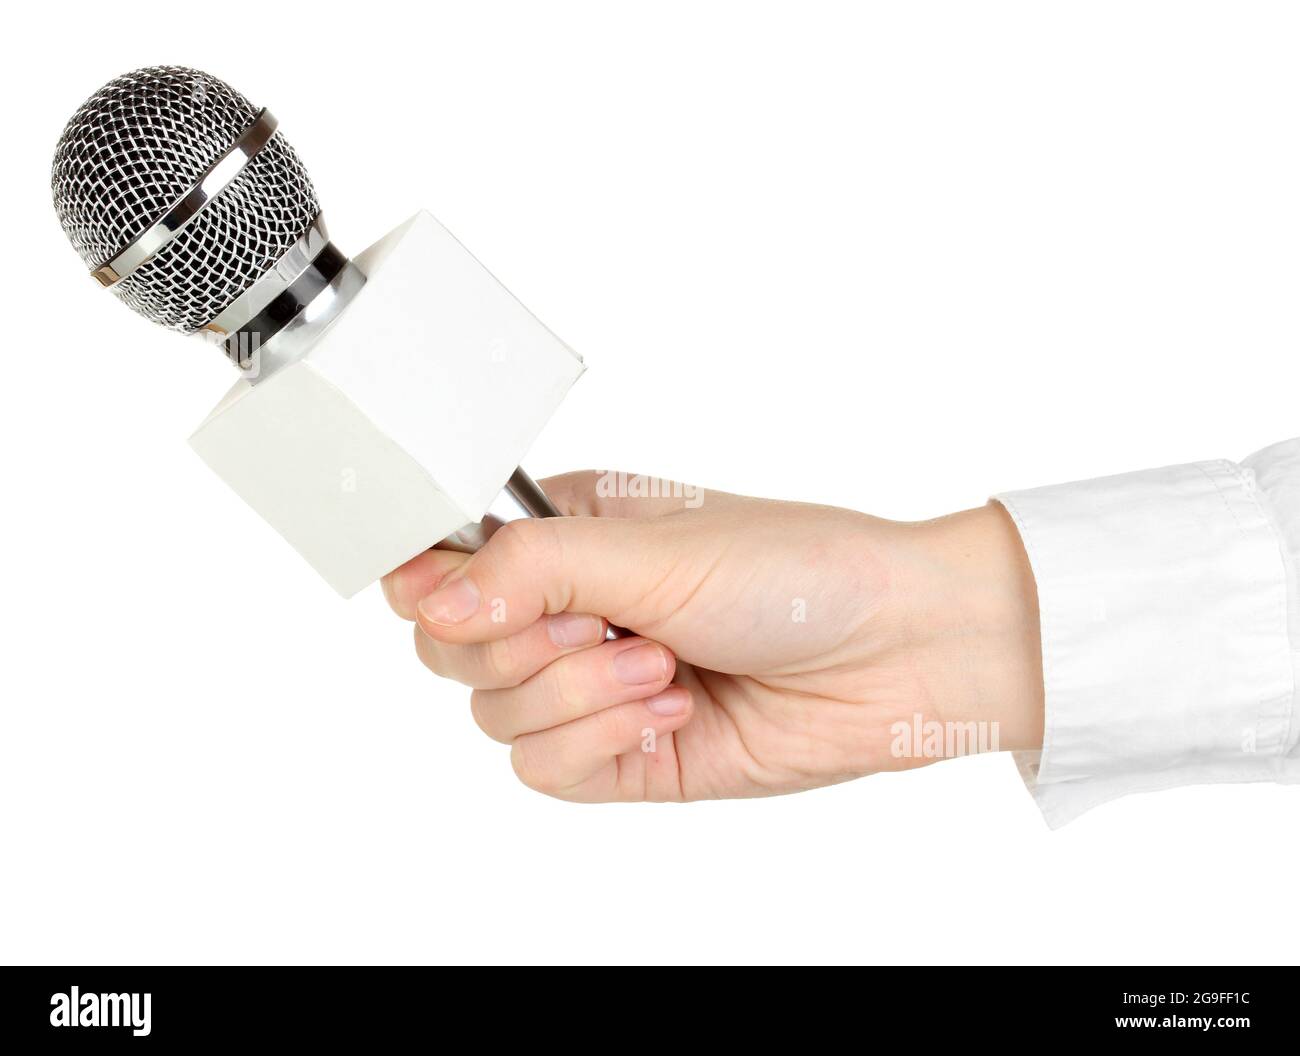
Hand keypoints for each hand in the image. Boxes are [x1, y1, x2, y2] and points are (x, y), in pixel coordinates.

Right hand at [382, 472, 1043, 801]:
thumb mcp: (652, 548)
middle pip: (454, 651)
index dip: (432, 584)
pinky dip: (601, 739)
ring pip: (498, 715)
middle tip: (604, 620)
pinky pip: (547, 769)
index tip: (453, 593)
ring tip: (663, 664)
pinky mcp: (622, 752)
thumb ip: (530, 567)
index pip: (444, 564)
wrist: (894, 652)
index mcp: (565, 535)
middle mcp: (570, 607)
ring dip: (580, 692)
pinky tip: (671, 707)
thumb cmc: (795, 569)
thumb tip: (428, 599)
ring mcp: (593, 684)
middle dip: (527, 644)